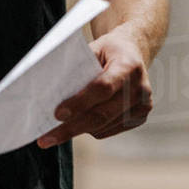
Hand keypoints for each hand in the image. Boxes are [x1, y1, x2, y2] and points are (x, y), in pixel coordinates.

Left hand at [37, 25, 153, 147]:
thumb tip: (51, 91)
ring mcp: (143, 105)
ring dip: (77, 130)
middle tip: (45, 139)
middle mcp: (139, 88)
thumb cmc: (106, 51)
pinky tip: (75, 126)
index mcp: (128, 66)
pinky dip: (91, 129)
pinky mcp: (140, 117)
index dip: (79, 102)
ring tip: (52, 135)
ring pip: (104, 125)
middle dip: (71, 128)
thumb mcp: (92, 49)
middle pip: (102, 114)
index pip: (102, 88)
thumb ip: (77, 68)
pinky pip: (110, 129)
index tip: (57, 115)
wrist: (132, 52)